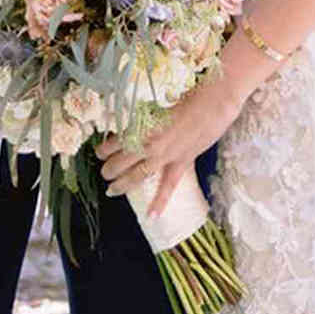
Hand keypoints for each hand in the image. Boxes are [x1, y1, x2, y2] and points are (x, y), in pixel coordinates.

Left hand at [99, 67, 245, 206]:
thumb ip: (148, 118)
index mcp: (142, 126)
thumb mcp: (160, 105)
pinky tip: (152, 217)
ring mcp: (165, 156)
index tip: (100, 151)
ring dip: (122, 184)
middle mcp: (149, 143)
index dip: (105, 148)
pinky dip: (159, 202)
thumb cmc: (189, 97)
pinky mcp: (181, 163)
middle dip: (109, 169)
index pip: (115, 142)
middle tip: (104, 172)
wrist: (214, 103)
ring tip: (111, 190)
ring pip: (137, 175)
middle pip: (121, 161)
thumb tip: (140, 126)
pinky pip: (168, 186)